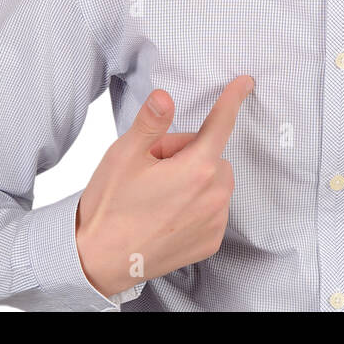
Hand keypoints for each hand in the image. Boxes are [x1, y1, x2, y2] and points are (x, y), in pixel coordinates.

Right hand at [74, 74, 253, 297]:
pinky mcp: (210, 242)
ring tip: (156, 195)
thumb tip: (165, 97)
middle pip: (210, 155)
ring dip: (193, 180)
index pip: (221, 123)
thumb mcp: (123, 154)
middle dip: (186, 153)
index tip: (245, 83)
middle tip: (152, 168)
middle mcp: (214, 196)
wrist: (98, 261)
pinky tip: (166, 215)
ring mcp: (214, 222)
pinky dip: (195, 206)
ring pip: (213, 182)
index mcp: (196, 168)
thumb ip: (151, 123)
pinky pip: (212, 209)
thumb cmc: (110, 206)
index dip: (233, 99)